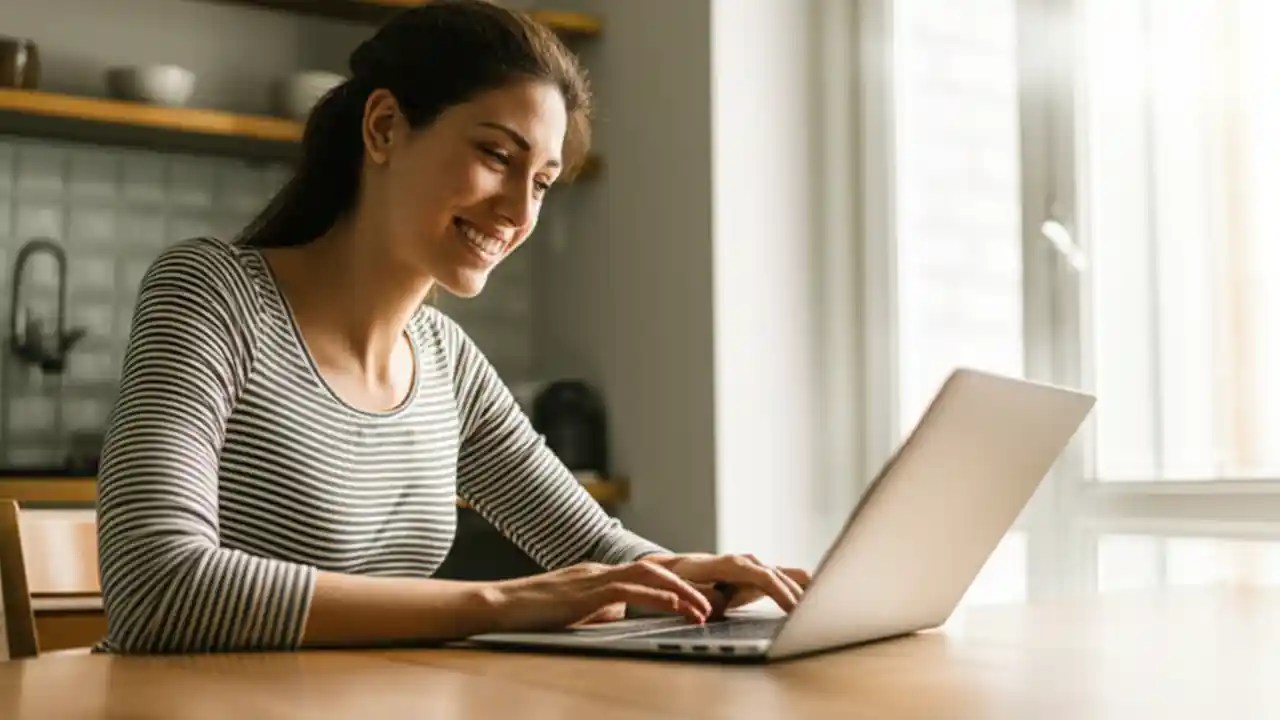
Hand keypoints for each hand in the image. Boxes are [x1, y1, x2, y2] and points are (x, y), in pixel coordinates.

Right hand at [483, 560, 713, 631]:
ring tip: (702, 609)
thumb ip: (601, 608)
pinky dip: (657, 598)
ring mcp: (593, 578)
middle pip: (655, 569)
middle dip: (688, 585)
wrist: (499, 606)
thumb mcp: (576, 611)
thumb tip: (623, 612)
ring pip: (648, 575)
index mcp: (599, 575)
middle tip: (712, 604)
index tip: (701, 597)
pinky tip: (675, 608)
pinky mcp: (585, 592)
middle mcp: (600, 570)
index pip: (647, 573)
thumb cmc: (532, 614)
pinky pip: (629, 590)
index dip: (677, 583)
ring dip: (680, 592)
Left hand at [644, 553, 811, 618]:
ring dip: (803, 589)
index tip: (794, 608)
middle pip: (778, 575)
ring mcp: (754, 567)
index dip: (780, 591)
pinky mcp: (759, 575)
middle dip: (798, 593)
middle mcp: (746, 562)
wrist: (680, 569)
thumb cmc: (683, 580)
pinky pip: (784, 578)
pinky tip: (819, 592)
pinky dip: (801, 585)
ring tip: (826, 603)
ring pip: (784, 575)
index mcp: (729, 563)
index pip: (761, 575)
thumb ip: (705, 595)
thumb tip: (722, 601)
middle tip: (817, 613)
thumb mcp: (687, 588)